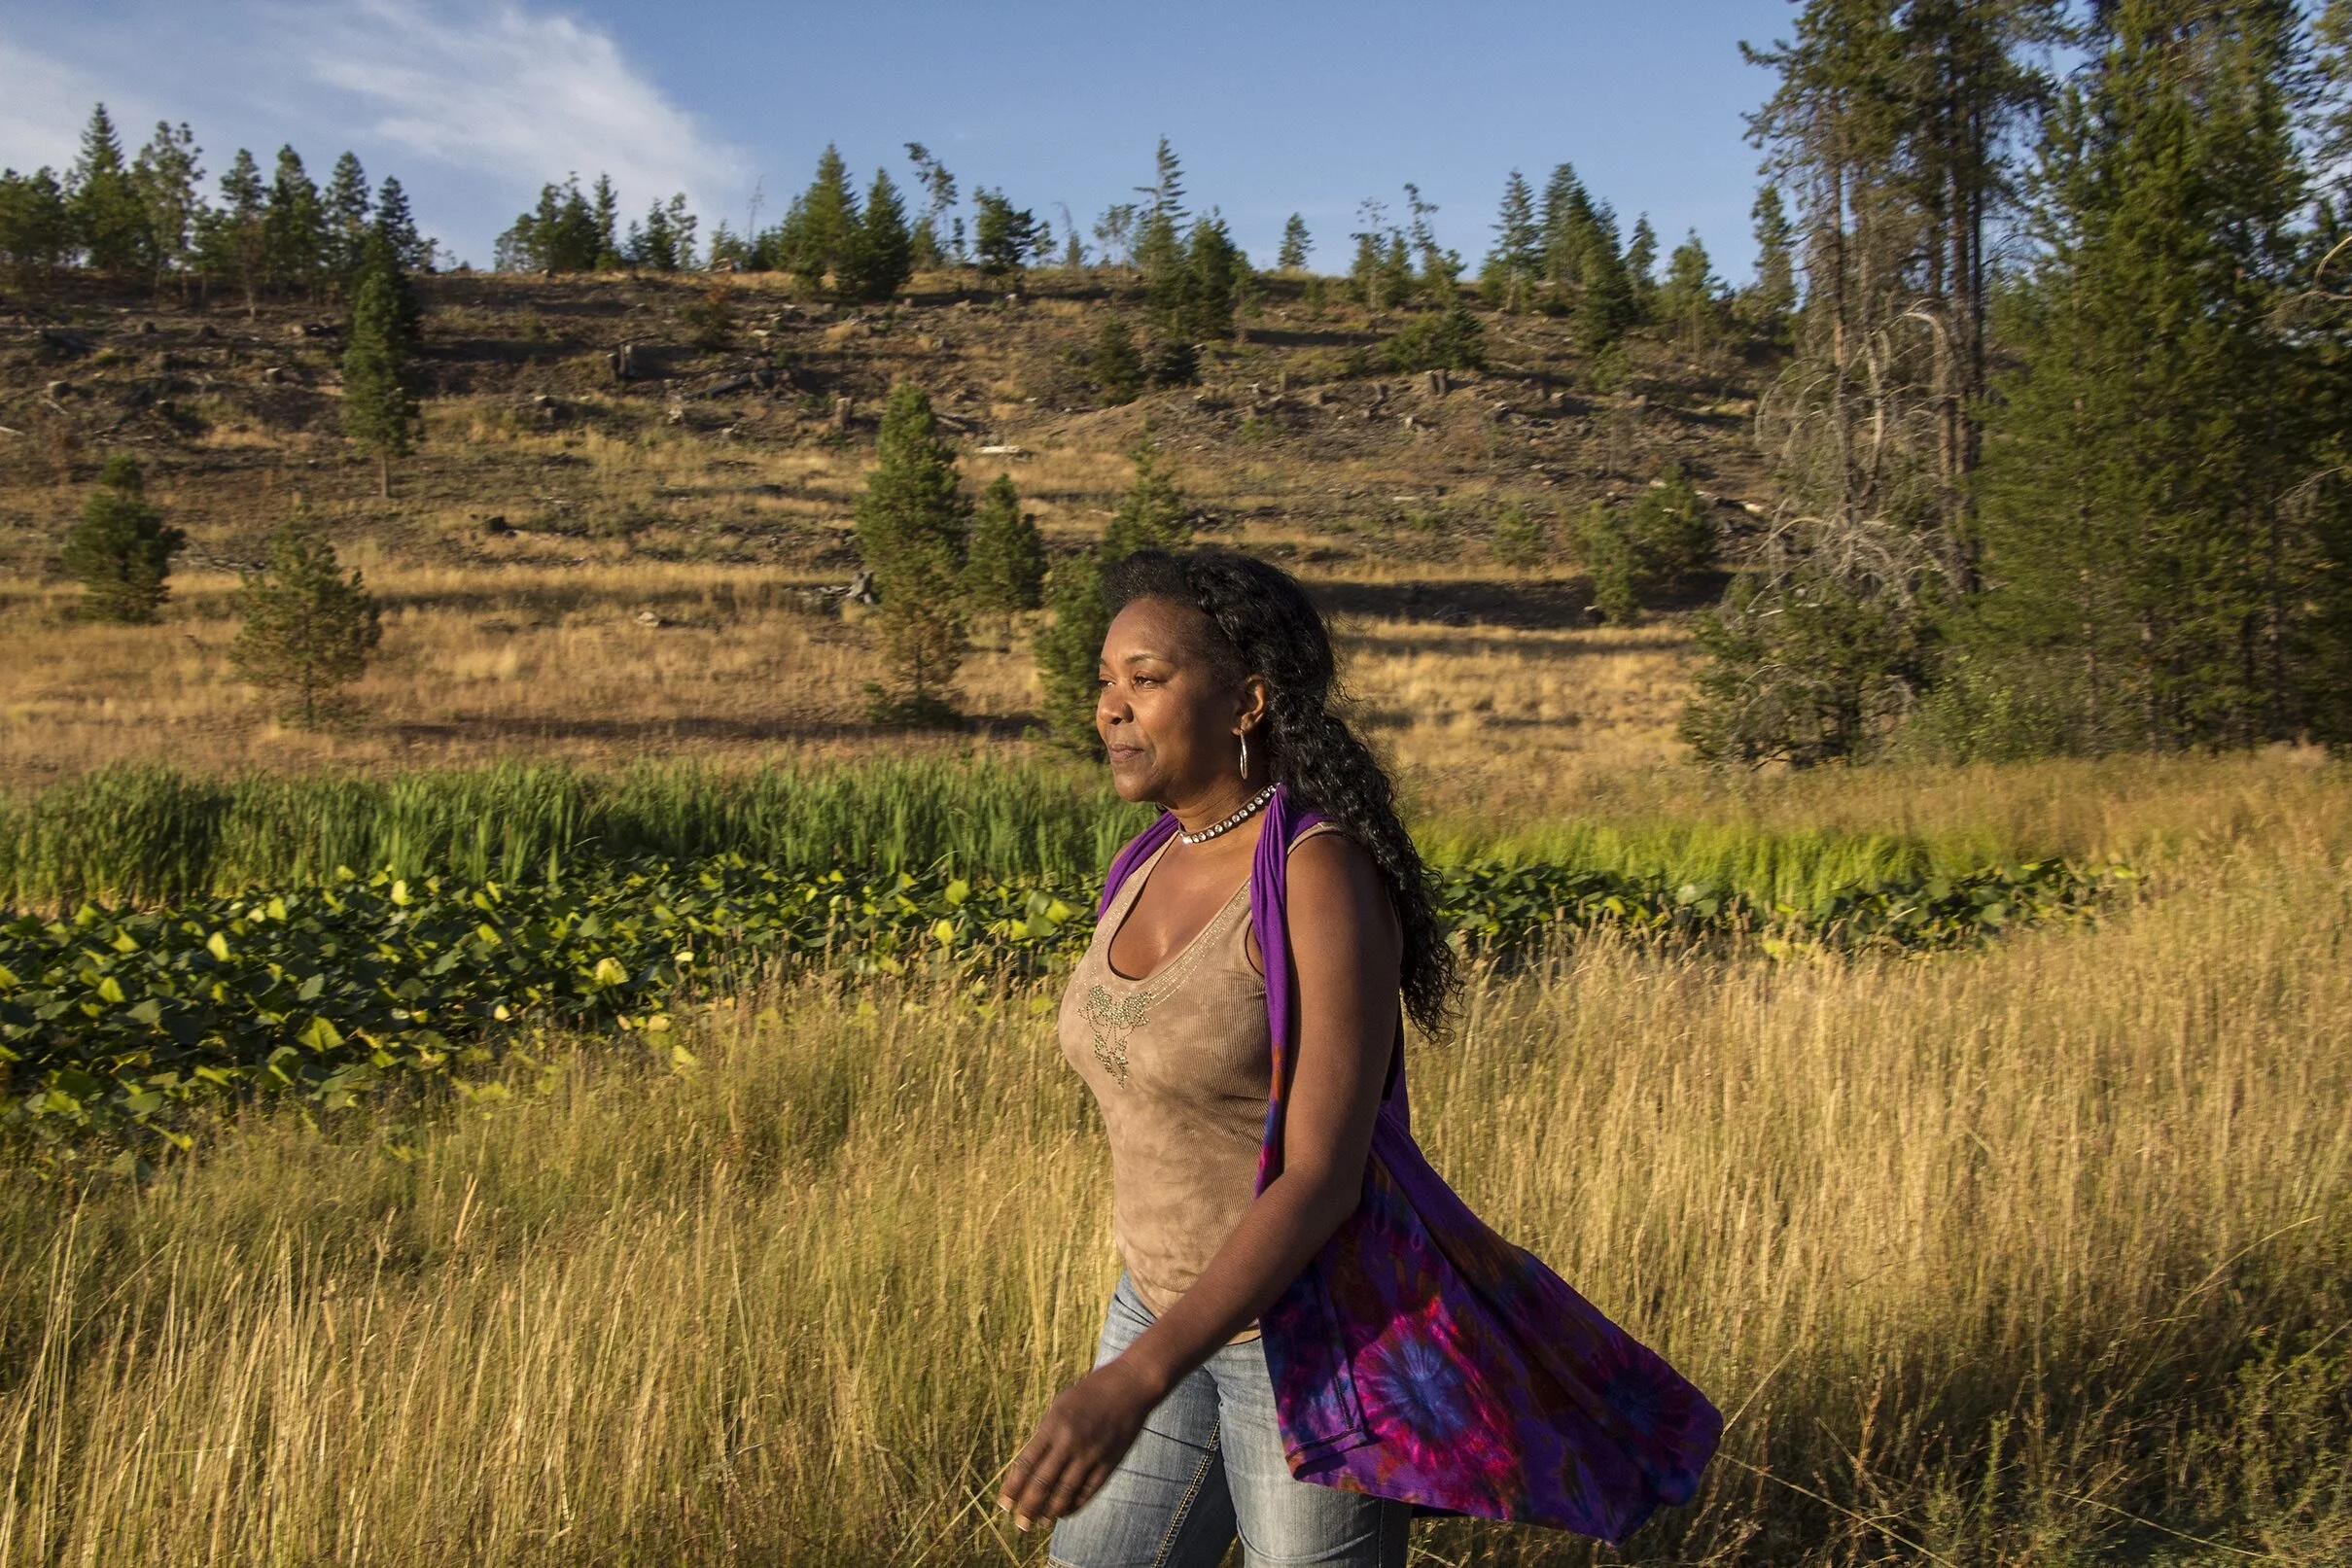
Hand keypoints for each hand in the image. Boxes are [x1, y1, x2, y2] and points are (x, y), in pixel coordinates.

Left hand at [996, 1357, 1161, 1530]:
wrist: (1130, 1385)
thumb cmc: (1090, 1392)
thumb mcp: (1060, 1406)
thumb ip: (1046, 1434)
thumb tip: (1030, 1466)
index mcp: (1053, 1425)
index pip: (1026, 1464)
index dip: (1013, 1487)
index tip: (1004, 1504)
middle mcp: (1070, 1442)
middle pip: (1042, 1483)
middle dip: (1028, 1507)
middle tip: (1020, 1524)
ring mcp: (1091, 1453)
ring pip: (1065, 1492)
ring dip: (1050, 1511)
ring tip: (1040, 1522)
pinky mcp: (1109, 1462)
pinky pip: (1088, 1490)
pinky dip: (1074, 1505)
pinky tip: (1064, 1512)